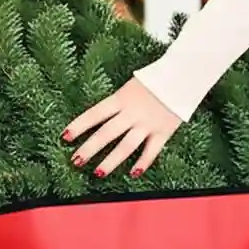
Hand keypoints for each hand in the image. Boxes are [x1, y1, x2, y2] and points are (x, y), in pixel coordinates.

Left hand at [63, 78, 182, 178]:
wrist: (184, 75)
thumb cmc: (156, 79)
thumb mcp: (130, 86)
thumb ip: (118, 102)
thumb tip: (100, 118)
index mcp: (121, 99)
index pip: (95, 114)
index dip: (79, 125)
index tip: (65, 136)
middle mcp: (132, 113)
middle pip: (106, 133)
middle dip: (90, 148)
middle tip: (76, 160)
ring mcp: (147, 124)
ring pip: (126, 146)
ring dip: (111, 161)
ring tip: (98, 173)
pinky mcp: (163, 131)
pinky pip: (152, 151)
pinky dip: (143, 162)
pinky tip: (133, 174)